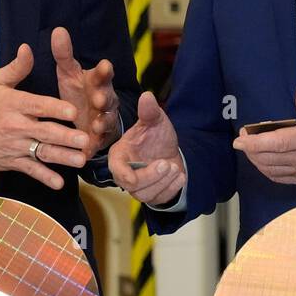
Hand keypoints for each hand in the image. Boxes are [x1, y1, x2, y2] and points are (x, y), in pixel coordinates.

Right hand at [0, 43, 89, 189]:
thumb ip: (17, 68)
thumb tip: (28, 48)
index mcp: (14, 104)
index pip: (38, 106)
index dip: (56, 109)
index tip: (73, 111)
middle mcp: (16, 126)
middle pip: (44, 132)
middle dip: (66, 137)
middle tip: (85, 139)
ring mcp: (15, 146)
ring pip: (42, 152)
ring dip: (62, 157)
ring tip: (80, 160)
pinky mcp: (13, 162)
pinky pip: (31, 171)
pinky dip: (44, 177)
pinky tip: (59, 183)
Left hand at [51, 26, 120, 158]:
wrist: (88, 119)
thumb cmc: (78, 92)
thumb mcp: (69, 73)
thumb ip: (64, 54)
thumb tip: (58, 29)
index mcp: (96, 82)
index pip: (103, 73)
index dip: (104, 70)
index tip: (104, 64)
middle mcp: (104, 99)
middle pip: (108, 96)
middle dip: (104, 97)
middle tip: (98, 98)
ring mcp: (104, 118)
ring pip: (107, 119)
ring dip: (103, 121)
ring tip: (97, 124)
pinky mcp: (100, 137)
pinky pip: (100, 141)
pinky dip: (95, 143)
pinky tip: (89, 147)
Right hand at [109, 91, 186, 206]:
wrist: (169, 151)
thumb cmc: (155, 136)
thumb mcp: (155, 122)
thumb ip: (149, 112)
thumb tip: (147, 96)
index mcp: (120, 156)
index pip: (116, 168)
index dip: (123, 174)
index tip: (133, 177)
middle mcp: (125, 174)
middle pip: (132, 185)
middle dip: (150, 176)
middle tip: (166, 164)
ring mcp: (138, 187)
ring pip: (146, 194)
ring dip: (163, 182)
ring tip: (173, 167)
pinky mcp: (152, 195)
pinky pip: (159, 198)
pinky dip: (171, 188)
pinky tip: (179, 176)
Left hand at [232, 85, 295, 184]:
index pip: (276, 143)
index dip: (254, 142)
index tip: (240, 138)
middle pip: (269, 158)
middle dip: (251, 150)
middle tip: (243, 138)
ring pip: (273, 170)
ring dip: (257, 161)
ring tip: (251, 149)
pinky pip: (282, 179)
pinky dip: (268, 171)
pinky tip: (264, 162)